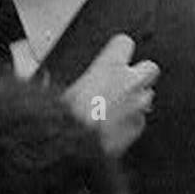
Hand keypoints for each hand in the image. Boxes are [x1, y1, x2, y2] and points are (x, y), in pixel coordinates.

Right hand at [62, 33, 159, 155]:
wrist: (73, 151)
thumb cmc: (64, 120)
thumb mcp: (54, 93)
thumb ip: (55, 80)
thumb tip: (44, 76)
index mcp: (109, 67)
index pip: (125, 43)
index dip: (118, 50)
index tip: (112, 58)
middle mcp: (129, 83)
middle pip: (150, 67)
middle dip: (139, 74)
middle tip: (123, 82)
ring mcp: (137, 106)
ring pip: (147, 96)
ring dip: (135, 100)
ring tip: (114, 109)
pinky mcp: (138, 127)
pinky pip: (140, 120)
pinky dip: (131, 123)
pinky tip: (114, 128)